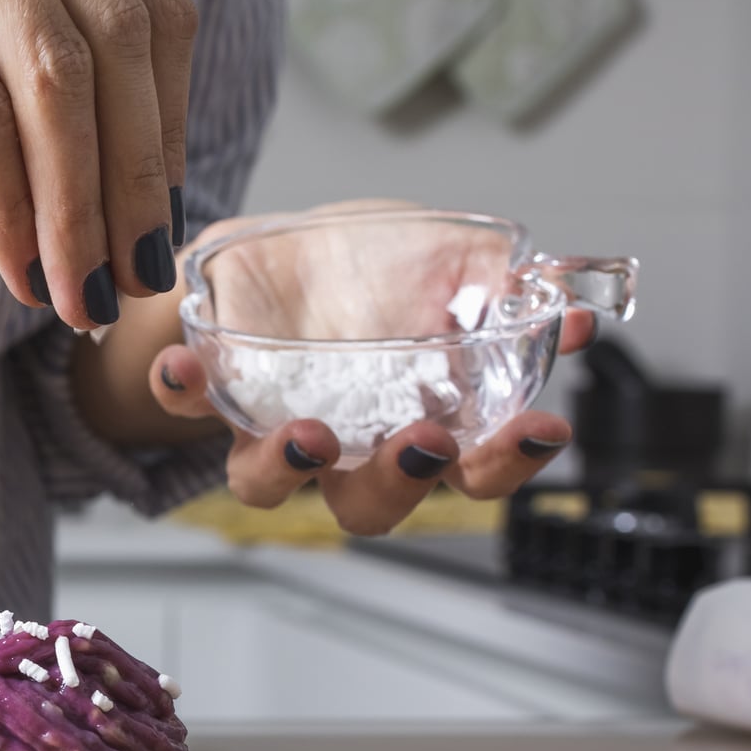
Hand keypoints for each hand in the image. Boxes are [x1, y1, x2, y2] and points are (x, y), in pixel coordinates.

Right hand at [0, 0, 193, 325]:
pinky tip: (15, 265)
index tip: (157, 220)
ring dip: (73, 208)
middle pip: (116, 40)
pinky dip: (3, 203)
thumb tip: (141, 195)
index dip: (168, 122)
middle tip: (131, 278)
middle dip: (131, 179)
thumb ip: (40, 77)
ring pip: (50, 79)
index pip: (151, 0)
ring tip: (76, 292)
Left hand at [146, 202, 595, 535]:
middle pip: (372, 504)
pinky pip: (183, 406)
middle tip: (427, 443)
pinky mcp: (209, 390)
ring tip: (310, 433)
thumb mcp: (448, 260)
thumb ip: (500, 288)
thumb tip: (570, 314)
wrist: (283, 246)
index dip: (508, 462)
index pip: (472, 471)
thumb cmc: (375, 268)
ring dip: (289, 464)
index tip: (541, 428)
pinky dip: (180, 387)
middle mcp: (344, 445)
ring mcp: (270, 426)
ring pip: (271, 483)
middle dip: (401, 481)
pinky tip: (184, 362)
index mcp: (416, 421)